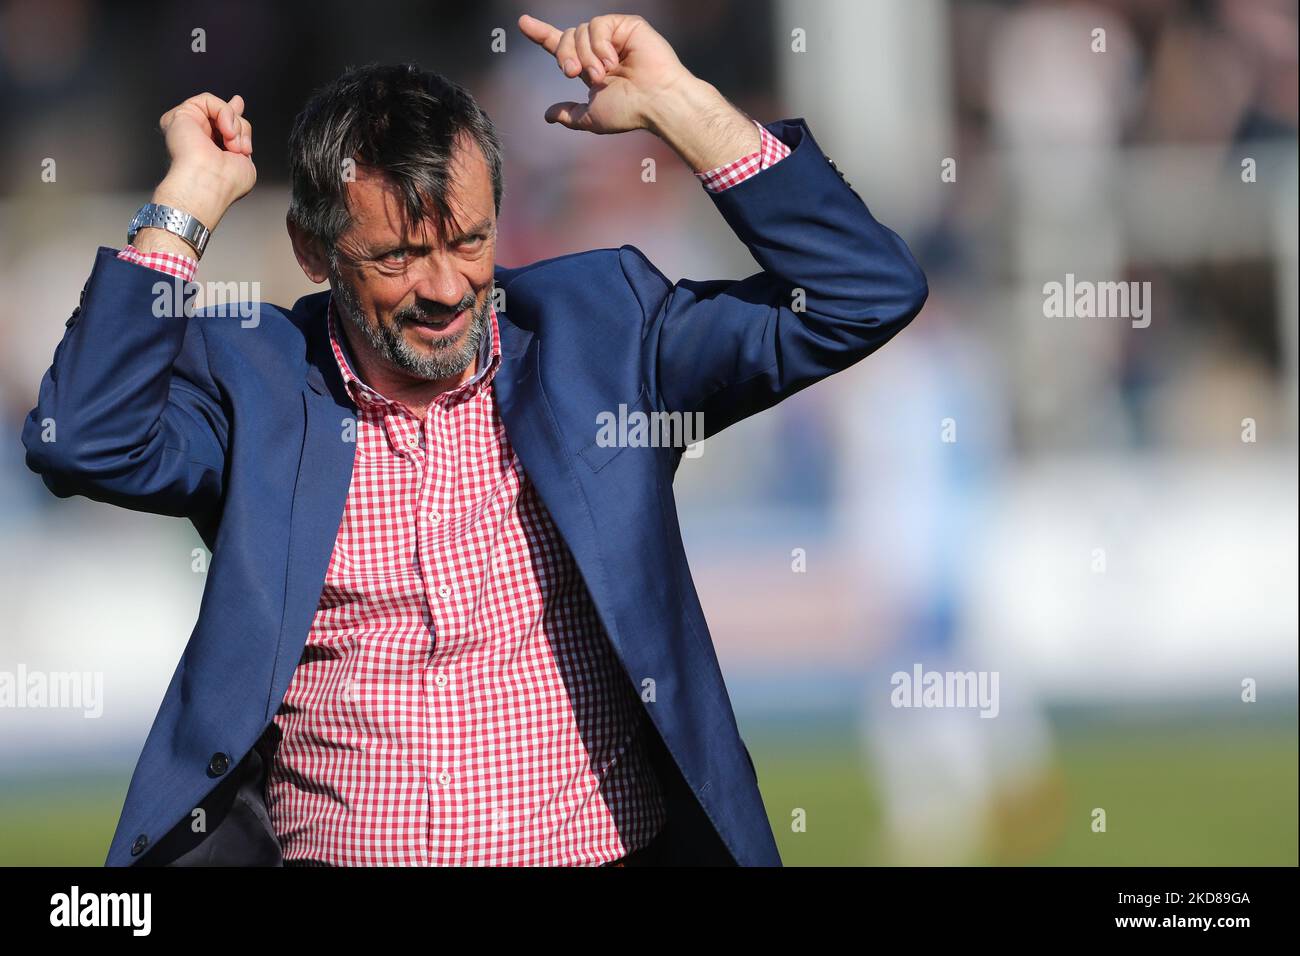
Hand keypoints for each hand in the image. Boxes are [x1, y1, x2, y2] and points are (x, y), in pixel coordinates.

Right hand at [151, 92, 255, 232]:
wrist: (209, 185)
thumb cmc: (226, 183)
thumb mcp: (245, 160)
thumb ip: (242, 136)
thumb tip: (238, 106)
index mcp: (212, 148)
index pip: (222, 123)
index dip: (232, 113)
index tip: (239, 103)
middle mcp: (199, 136)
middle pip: (226, 116)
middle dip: (241, 126)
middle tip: (239, 147)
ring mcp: (189, 125)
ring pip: (220, 108)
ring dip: (235, 125)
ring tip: (232, 145)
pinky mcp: (180, 115)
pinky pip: (208, 99)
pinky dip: (224, 113)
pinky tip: (226, 133)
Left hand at [517, 13, 692, 133]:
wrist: (656, 103)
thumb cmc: (630, 112)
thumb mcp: (591, 117)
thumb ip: (569, 115)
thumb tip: (547, 115)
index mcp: (590, 65)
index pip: (560, 45)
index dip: (541, 34)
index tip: (523, 23)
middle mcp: (600, 48)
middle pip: (566, 38)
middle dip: (565, 56)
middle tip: (574, 75)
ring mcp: (614, 36)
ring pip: (580, 31)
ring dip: (586, 55)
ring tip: (604, 74)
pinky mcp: (627, 25)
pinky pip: (598, 25)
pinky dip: (600, 45)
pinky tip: (613, 60)